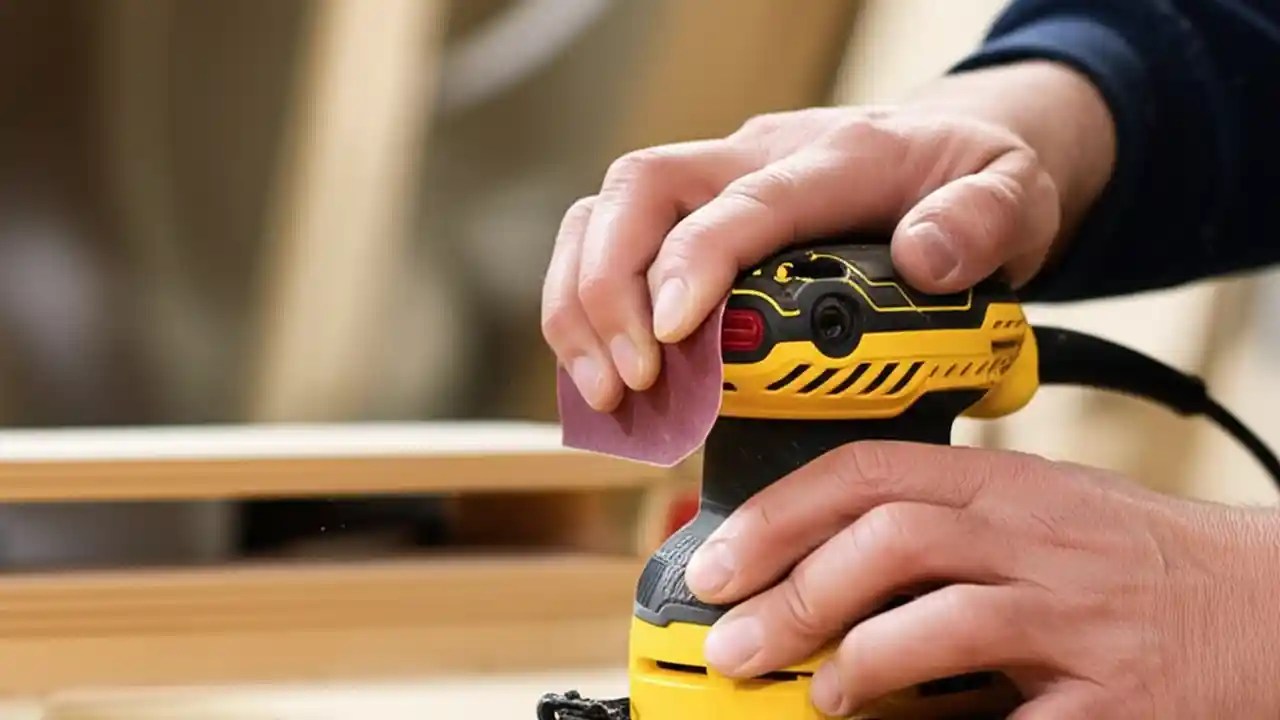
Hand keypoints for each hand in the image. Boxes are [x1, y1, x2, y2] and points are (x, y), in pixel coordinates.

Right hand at [541, 60, 1114, 411]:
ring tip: (603, 391)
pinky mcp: (693, 221)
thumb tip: (923, 261)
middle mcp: (756, 161)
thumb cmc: (972, 179)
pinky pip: (612, 249)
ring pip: (605, 215)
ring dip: (582, 304)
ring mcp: (715, 186)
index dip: (695, 265)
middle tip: (626, 381)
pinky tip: (601, 377)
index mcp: (834, 157)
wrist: (947, 151)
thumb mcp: (1017, 196)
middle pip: (639, 191)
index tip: (669, 339)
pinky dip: (588, 312)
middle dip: (608, 289)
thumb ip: (984, 224)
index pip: (742, 201)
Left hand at [683, 441, 1279, 717]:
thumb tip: (815, 558)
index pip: (868, 473)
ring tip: (820, 692)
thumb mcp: (1037, 510)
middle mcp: (1038, 539)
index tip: (717, 562)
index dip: (777, 516)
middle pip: (891, 543)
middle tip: (734, 644)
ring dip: (859, 658)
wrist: (1269, 605)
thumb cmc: (1135, 560)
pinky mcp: (1115, 699)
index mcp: (1007, 486)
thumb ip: (939, 521)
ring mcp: (1079, 617)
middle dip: (794, 593)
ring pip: (945, 617)